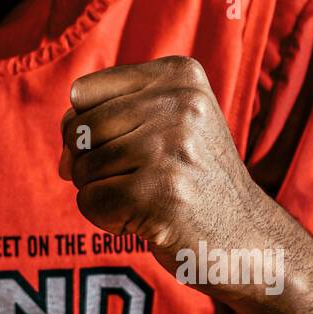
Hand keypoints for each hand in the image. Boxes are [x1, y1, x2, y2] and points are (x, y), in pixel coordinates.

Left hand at [59, 56, 265, 288]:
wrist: (248, 239)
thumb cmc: (190, 179)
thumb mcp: (161, 126)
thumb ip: (100, 121)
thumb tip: (65, 156)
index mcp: (179, 73)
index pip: (82, 94)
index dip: (88, 130)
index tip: (128, 148)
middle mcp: (180, 102)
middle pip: (78, 130)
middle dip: (91, 165)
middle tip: (139, 181)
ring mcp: (172, 146)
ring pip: (81, 168)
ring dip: (103, 194)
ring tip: (150, 199)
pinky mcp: (162, 192)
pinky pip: (90, 202)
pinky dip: (108, 220)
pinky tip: (148, 221)